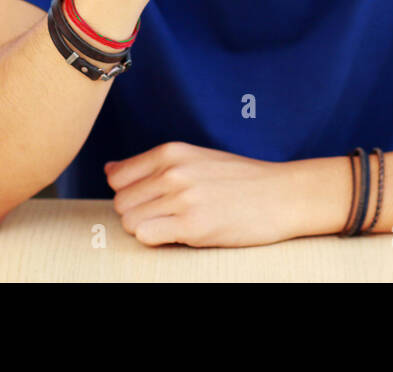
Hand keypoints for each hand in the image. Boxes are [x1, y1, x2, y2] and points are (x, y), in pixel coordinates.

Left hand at [104, 141, 302, 247]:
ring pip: (130, 221)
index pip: (118, 176)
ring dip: (146, 228)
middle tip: (163, 217)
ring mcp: (182, 198)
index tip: (148, 200)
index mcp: (172, 152)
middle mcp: (173, 171)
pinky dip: (156, 239)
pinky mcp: (193, 225)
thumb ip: (152, 164)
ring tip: (173, 225)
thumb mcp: (195, 158)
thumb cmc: (240, 179)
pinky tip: (179, 234)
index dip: (127, 193)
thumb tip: (110, 170)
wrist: (283, 195)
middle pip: (121, 202)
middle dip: (136, 214)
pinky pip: (147, 236)